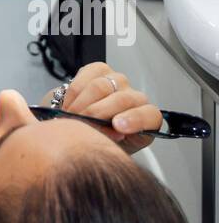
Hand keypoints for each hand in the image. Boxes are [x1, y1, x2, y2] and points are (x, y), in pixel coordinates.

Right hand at [43, 61, 162, 154]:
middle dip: (97, 113)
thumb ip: (111, 142)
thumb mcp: (108, 151)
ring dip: (81, 104)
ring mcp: (119, 82)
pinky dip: (74, 92)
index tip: (118, 127)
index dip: (136, 119)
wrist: (85, 131)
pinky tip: (71, 104)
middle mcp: (135, 98)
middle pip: (122, 99)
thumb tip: (106, 134)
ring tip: (72, 117)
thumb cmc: (101, 143)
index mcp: (145, 121)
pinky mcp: (100, 70)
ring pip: (100, 86)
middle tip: (81, 125)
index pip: (150, 115)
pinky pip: (87, 75)